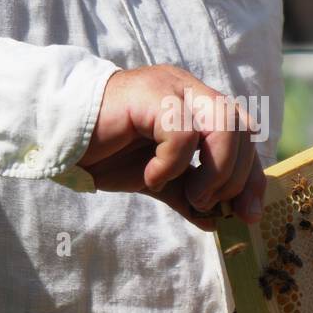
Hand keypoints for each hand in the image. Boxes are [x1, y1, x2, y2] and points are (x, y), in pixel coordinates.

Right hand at [78, 65, 266, 231]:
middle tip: (207, 203)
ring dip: (215, 169)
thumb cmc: (107, 151)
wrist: (59, 136)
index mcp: (197, 105)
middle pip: (241, 128)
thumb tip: (217, 223)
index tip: (247, 214)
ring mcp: (172, 88)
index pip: (245, 136)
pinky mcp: (151, 95)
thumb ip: (187, 196)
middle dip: (235, 176)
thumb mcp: (158, 178)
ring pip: (223, 123)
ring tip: (191, 192)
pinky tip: (151, 177)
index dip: (252, 176)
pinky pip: (182, 132)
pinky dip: (173, 164)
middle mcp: (190, 90)